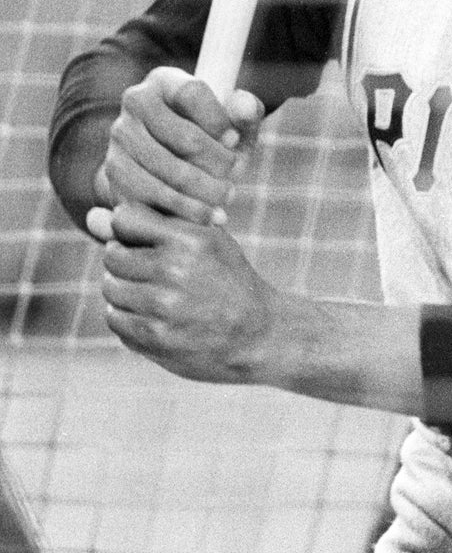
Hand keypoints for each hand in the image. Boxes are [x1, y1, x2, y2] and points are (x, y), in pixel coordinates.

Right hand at [86, 67, 263, 242]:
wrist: (167, 167)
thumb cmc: (209, 139)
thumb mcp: (231, 124)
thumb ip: (245, 113)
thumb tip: (244, 104)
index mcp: (165, 81)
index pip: (193, 94)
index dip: (219, 121)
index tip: (235, 142)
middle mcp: (136, 102)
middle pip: (187, 138)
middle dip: (219, 163)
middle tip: (236, 176)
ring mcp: (120, 138)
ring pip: (171, 172)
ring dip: (206, 191)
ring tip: (226, 198)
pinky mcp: (114, 173)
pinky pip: (153, 198)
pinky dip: (185, 211)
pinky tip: (210, 216)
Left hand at [99, 200, 276, 385]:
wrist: (258, 334)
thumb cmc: (228, 279)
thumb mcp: (206, 240)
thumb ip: (150, 225)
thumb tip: (92, 215)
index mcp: (190, 238)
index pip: (124, 218)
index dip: (129, 229)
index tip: (144, 241)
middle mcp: (175, 269)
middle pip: (113, 255)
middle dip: (126, 262)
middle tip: (152, 272)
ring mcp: (163, 306)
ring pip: (110, 287)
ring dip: (125, 291)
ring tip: (155, 295)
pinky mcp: (154, 337)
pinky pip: (114, 317)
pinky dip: (128, 317)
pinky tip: (153, 316)